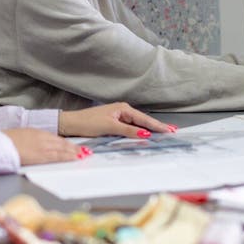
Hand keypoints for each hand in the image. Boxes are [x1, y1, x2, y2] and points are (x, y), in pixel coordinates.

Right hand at [2, 128, 88, 165]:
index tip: (73, 145)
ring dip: (74, 152)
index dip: (66, 142)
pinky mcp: (41, 156)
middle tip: (84, 150)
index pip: (56, 138)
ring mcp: (43, 146)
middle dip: (74, 147)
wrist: (0, 144)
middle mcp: (42, 138)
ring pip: (62, 149)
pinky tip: (74, 158)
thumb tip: (36, 144)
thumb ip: (31, 139)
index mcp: (37, 132)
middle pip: (62, 143)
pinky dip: (67, 157)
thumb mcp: (21, 136)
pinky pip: (57, 156)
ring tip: (83, 155)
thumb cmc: (6, 141)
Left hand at [58, 102, 173, 138]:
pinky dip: (140, 131)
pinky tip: (146, 135)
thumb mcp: (110, 127)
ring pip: (138, 124)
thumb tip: (145, 133)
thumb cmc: (87, 122)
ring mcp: (119, 116)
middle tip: (172, 132)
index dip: (158, 125)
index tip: (170, 130)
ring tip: (163, 134)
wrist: (71, 123)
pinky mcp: (114, 123)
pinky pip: (131, 127)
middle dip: (157, 127)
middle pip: (143, 121)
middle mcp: (122, 111)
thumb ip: (128, 131)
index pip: (144, 119)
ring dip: (149, 129)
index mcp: (123, 108)